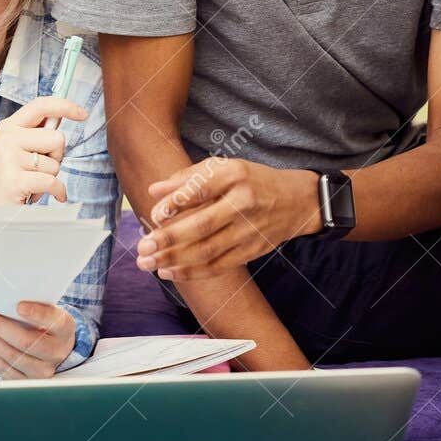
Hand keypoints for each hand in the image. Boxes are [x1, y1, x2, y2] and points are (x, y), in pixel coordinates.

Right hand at [0, 96, 86, 206]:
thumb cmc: (6, 177)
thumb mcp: (15, 148)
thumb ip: (36, 133)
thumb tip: (62, 116)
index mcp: (8, 127)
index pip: (40, 106)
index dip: (65, 106)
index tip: (83, 114)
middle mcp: (7, 138)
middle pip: (57, 138)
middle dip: (56, 156)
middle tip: (38, 169)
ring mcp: (9, 159)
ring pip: (55, 163)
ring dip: (50, 177)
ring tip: (31, 183)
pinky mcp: (14, 181)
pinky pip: (52, 182)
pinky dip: (58, 191)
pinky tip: (51, 195)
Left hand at [0, 301, 75, 378]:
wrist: (54, 349)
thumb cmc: (46, 325)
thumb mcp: (47, 311)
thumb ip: (31, 305)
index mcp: (64, 329)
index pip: (55, 321)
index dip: (37, 314)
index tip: (19, 306)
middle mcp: (56, 352)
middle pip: (28, 342)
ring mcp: (43, 370)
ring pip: (14, 357)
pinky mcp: (27, 380)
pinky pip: (6, 370)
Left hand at [135, 159, 320, 279]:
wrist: (297, 200)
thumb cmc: (250, 181)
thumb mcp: (222, 168)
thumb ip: (187, 178)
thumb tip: (153, 191)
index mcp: (233, 175)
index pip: (201, 190)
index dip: (175, 204)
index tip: (152, 216)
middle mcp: (243, 203)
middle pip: (202, 225)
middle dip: (169, 239)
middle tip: (142, 247)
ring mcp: (249, 230)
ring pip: (208, 250)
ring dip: (174, 260)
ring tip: (148, 264)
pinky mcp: (252, 250)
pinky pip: (219, 265)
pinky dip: (192, 272)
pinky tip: (169, 273)